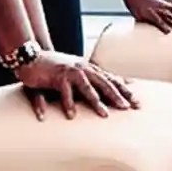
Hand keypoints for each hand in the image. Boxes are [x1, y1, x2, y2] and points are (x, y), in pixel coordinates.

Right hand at [15, 50, 138, 120]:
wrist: (34, 57)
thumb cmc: (56, 68)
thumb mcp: (77, 73)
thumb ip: (91, 81)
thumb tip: (109, 86)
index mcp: (91, 69)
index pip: (112, 80)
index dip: (125, 91)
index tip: (138, 102)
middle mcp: (84, 69)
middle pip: (104, 84)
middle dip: (117, 96)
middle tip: (128, 108)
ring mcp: (71, 72)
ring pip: (87, 89)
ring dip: (96, 102)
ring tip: (104, 115)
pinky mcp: (56, 77)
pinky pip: (63, 92)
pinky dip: (67, 104)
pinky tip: (71, 115)